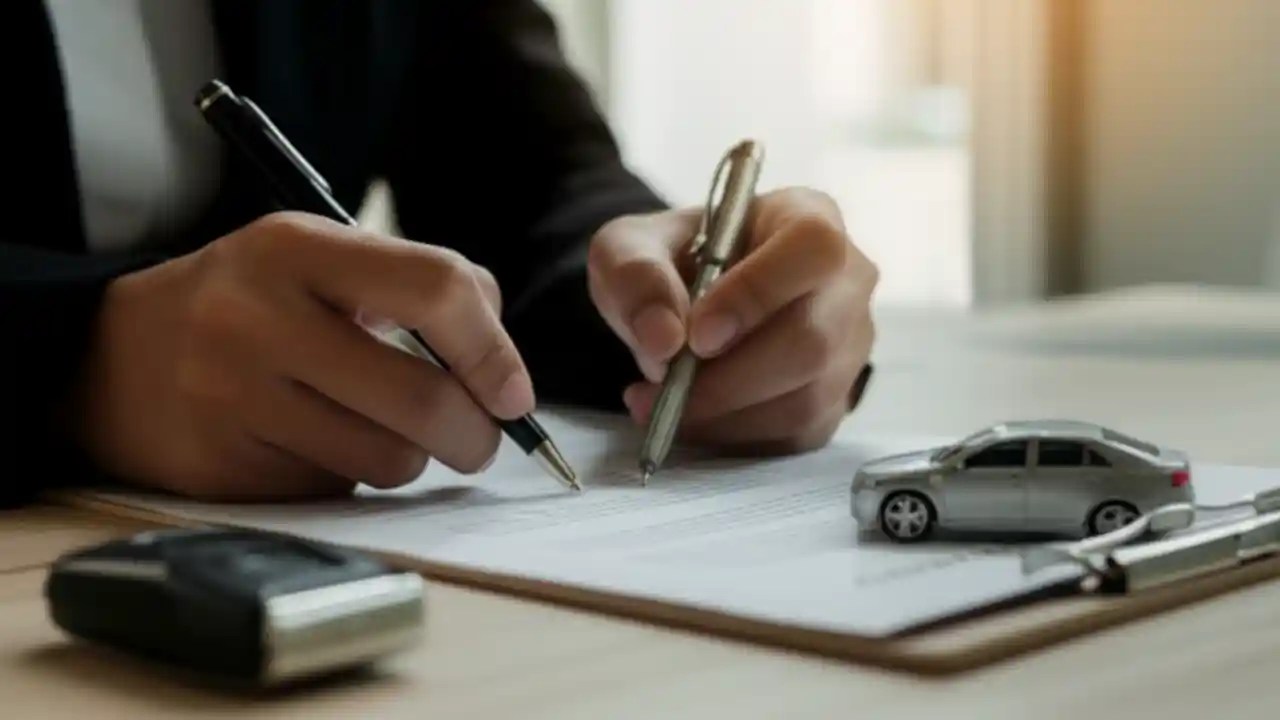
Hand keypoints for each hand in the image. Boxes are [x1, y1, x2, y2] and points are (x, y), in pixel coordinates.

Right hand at [67, 212, 531, 499]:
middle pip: (421, 398)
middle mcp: (256, 319)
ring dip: (412, 458)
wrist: (113, 357)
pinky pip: (337, 494)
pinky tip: (319, 446)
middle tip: (479, 439)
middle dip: (476, 434)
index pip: (434, 288)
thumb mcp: (319, 258)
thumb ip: (416, 287)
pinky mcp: (222, 471)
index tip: (513, 393)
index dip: (493, 349)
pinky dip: (353, 479)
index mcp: (294, 247)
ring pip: (387, 461)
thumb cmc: (252, 303)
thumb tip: (503, 368)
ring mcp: (231, 399)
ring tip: (383, 430)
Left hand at [588, 187, 876, 453]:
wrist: (683, 304)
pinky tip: (689, 418)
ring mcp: (848, 347)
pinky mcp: (833, 401)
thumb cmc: (670, 262)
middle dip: (730, 377)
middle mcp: (847, 281)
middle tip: (663, 386)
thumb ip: (636, 275)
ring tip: (658, 404)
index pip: (814, 248)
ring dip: (723, 413)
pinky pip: (793, 433)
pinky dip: (732, 435)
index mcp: (809, 217)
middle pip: (814, 338)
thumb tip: (664, 339)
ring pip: (805, 397)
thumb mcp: (629, 248)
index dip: (758, 293)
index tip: (696, 335)